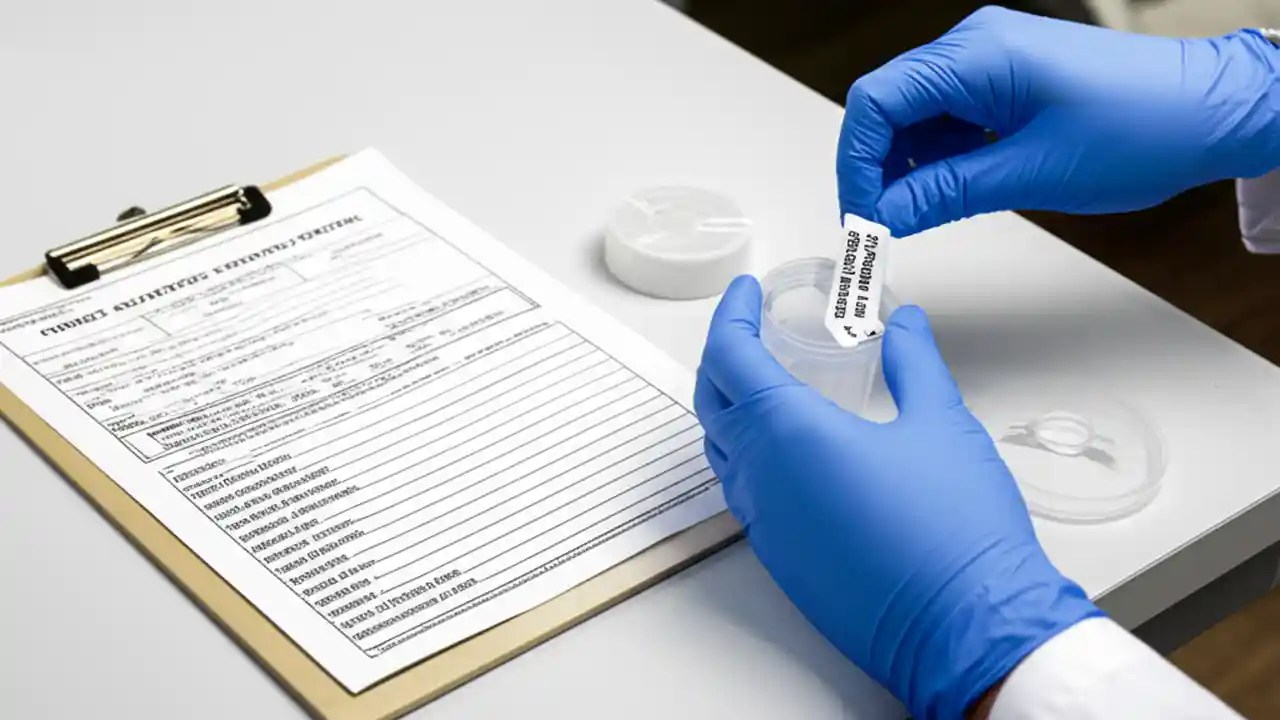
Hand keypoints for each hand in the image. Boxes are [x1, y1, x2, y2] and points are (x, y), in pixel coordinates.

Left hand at [695, 276, 1099, 718]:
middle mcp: (760, 478)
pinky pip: (745, 494)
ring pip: (721, 452)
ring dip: (732, 409)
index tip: (745, 293)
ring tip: (768, 383)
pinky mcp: (780, 560)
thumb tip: (905, 322)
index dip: (731, 315)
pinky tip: (792, 449)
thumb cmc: (955, 527)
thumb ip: (914, 363)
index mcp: (788, 433)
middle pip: (710, 402)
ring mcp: (764, 524)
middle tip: (750, 330)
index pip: (728, 357)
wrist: (967, 627)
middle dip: (722, 358)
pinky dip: (751, 456)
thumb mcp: (942, 423)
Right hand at [837, 6, 1279, 236]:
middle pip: (887, 105)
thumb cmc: (1142, 128)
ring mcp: (987, 60)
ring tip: (909, 215)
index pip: (877, 102)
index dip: (858, 164)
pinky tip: (939, 191)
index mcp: (977, 56)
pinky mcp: (1001, 80)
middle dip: (873, 167)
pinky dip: (933, 157)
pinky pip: (944, 116)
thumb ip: (945, 193)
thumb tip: (884, 216)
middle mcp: (974, 47)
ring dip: (902, 166)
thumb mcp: (1031, 173)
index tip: (862, 216)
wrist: (1210, 111)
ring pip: (911, 114)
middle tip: (875, 224)